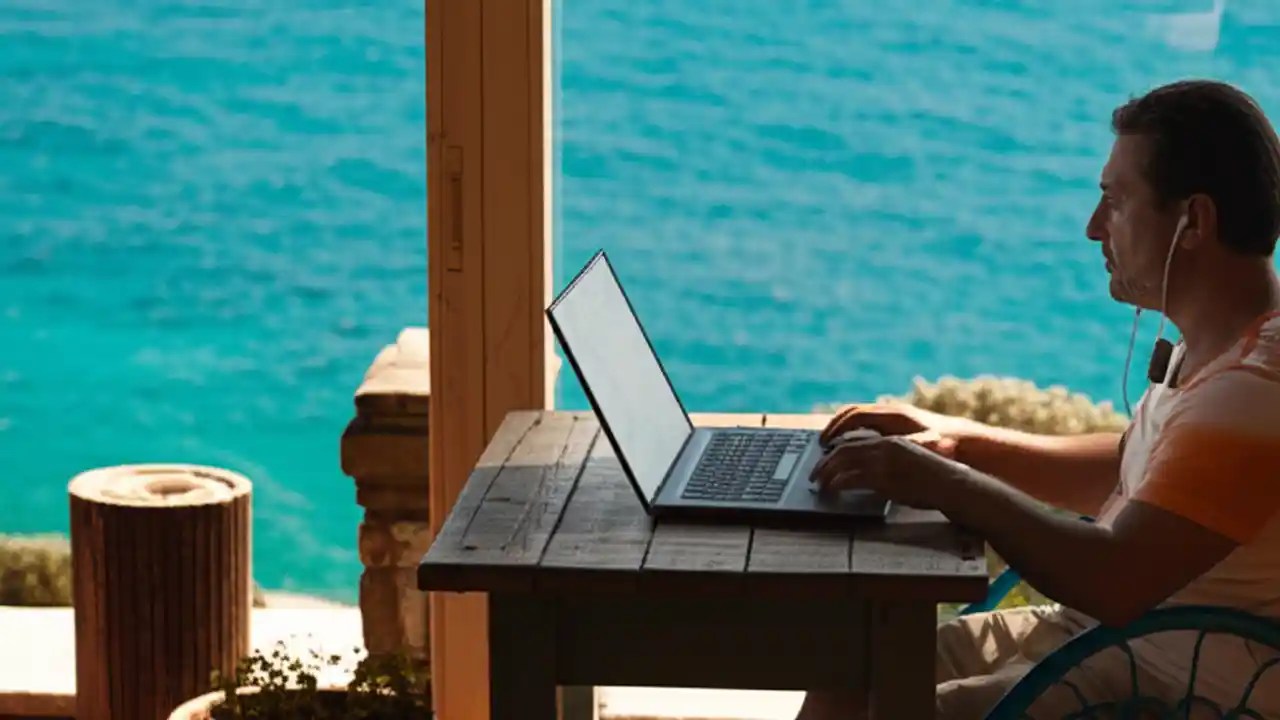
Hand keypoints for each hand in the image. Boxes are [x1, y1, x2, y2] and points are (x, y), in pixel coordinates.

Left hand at [810, 433, 966, 509]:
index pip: (853, 441)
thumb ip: (888, 461)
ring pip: (842, 463)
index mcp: (889, 442)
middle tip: (814, 475)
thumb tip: (868, 471)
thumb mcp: (908, 461)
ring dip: (826, 473)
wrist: (951, 485)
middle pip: (843, 450)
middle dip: (825, 463)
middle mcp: (884, 448)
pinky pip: (851, 479)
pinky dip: (837, 483)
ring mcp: (883, 463)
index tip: (824, 459)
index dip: (835, 450)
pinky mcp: (883, 479)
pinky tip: (831, 490)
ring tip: (819, 484)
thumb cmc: (932, 478)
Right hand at [820, 401, 980, 458]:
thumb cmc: (947, 448)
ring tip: (834, 444)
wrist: (970, 443)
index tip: (825, 443)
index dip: (836, 429)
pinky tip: (855, 446)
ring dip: (845, 428)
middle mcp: (893, 412)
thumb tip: (876, 452)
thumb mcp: (922, 449)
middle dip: (835, 426)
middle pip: (854, 412)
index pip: (855, 415)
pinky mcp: (901, 424)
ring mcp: (897, 416)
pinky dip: (856, 431)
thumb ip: (898, 448)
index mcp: (894, 416)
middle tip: (822, 443)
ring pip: (862, 417)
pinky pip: (871, 423)